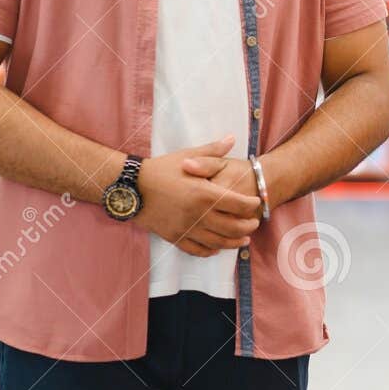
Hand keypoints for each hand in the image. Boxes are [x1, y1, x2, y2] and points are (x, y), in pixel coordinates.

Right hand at [137, 137, 260, 257]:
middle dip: (248, 226)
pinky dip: (211, 251)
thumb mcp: (188, 156)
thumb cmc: (161, 169)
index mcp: (205, 193)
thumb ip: (213, 150)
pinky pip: (198, 250)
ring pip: (219, 242)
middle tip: (254, 223)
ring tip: (243, 239)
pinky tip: (217, 248)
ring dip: (234, 242)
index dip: (252, 205)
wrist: (132, 187)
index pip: (240, 204)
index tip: (256, 202)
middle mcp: (199, 214)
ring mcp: (187, 228)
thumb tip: (232, 138)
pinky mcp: (175, 237)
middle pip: (234, 227)